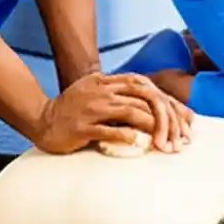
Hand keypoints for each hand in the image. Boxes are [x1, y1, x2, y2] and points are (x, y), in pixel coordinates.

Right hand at [33, 73, 192, 154]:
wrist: (43, 120)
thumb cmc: (74, 109)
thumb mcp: (96, 91)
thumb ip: (119, 92)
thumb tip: (151, 102)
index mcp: (106, 80)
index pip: (144, 85)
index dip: (165, 100)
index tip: (180, 118)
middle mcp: (101, 90)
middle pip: (143, 97)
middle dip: (165, 115)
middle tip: (177, 134)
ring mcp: (91, 108)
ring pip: (130, 112)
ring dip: (151, 127)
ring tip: (164, 141)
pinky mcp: (82, 126)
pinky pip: (109, 130)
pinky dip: (127, 136)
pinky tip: (140, 143)